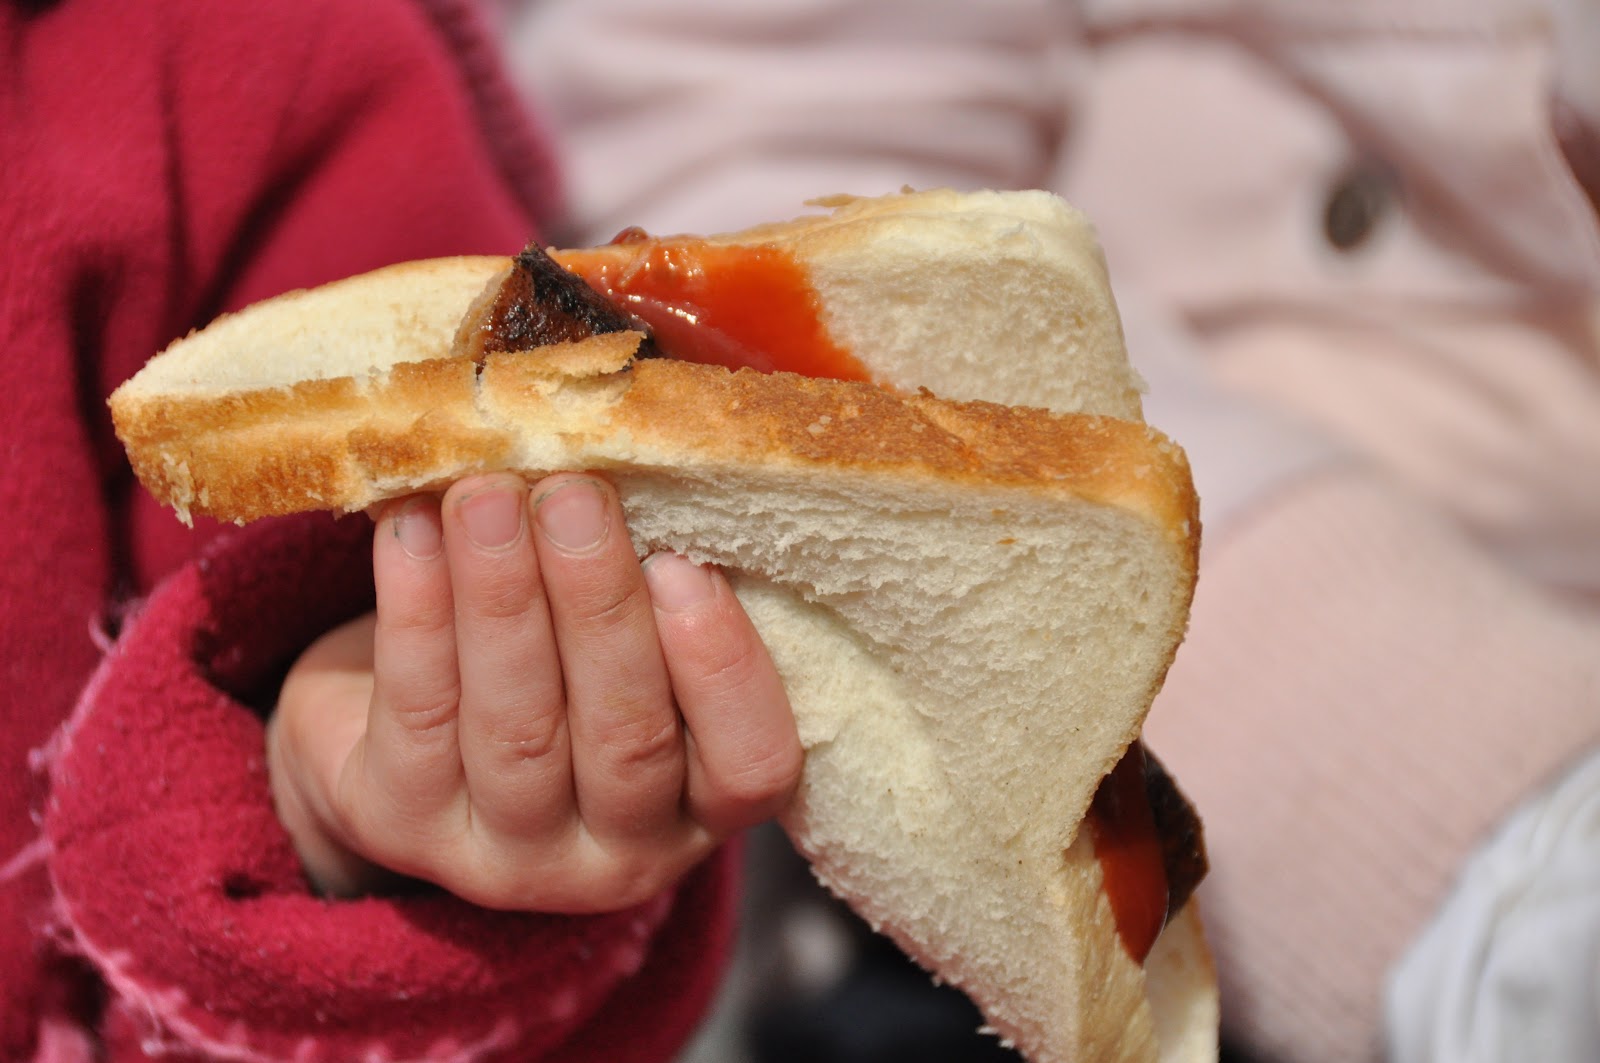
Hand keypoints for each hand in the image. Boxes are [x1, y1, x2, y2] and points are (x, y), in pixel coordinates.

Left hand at [267, 472, 801, 911]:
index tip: (682, 563)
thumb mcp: (629, 639)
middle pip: (624, 740)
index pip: (751, 763)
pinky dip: (414, 612)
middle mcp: (617, 855)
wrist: (395, 738)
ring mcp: (506, 856)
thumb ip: (655, 583)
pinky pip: (415, 714)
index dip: (722, 669)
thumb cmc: (552, 661)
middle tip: (573, 494)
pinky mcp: (400, 827)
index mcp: (702, 806)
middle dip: (597, 606)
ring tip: (486, 496)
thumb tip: (645, 455)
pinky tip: (411, 530)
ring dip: (502, 599)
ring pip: (515, 729)